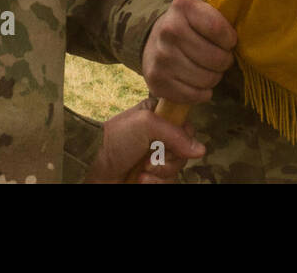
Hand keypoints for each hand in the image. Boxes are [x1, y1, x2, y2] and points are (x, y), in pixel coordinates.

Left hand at [85, 100, 205, 183]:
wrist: (96, 170)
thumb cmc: (116, 140)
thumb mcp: (145, 124)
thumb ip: (176, 133)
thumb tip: (201, 150)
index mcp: (157, 114)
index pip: (185, 124)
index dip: (183, 136)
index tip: (170, 140)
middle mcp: (159, 135)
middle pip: (184, 149)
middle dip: (169, 157)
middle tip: (151, 158)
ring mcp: (156, 156)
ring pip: (177, 168)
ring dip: (160, 172)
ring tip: (142, 170)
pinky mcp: (152, 176)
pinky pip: (167, 182)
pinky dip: (155, 183)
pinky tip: (140, 180)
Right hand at [141, 0, 236, 102]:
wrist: (155, 38)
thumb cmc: (190, 23)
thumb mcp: (204, 6)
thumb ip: (223, 11)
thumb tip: (246, 26)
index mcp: (183, 6)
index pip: (217, 28)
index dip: (230, 39)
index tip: (229, 41)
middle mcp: (168, 30)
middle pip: (215, 58)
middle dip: (225, 61)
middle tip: (221, 58)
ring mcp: (160, 57)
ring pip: (207, 79)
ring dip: (214, 77)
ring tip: (209, 68)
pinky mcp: (156, 81)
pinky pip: (194, 95)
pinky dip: (202, 93)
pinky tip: (198, 82)